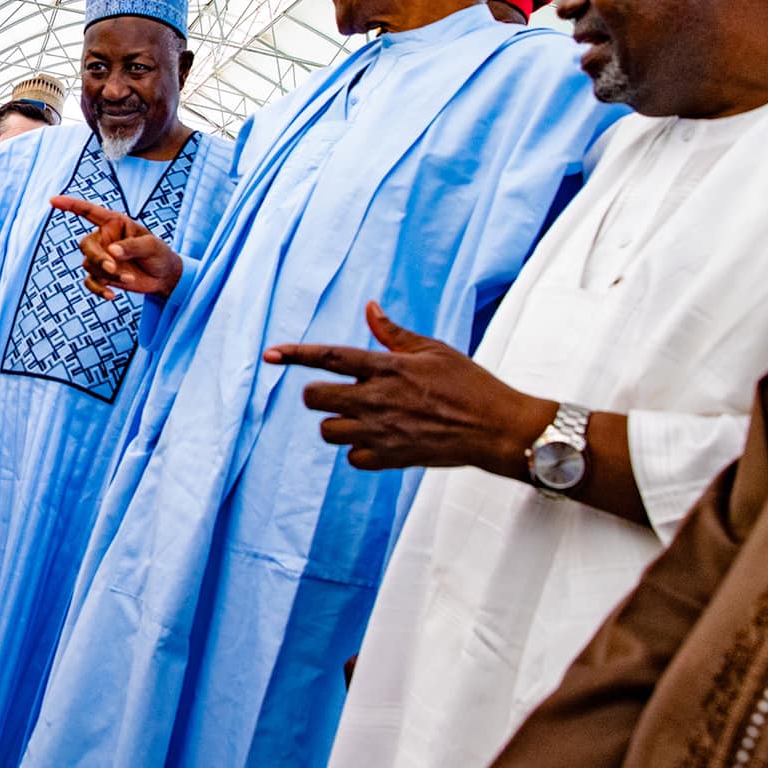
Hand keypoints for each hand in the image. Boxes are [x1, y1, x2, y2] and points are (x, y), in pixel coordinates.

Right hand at [50, 195, 182, 299]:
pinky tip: (112, 296)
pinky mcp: (102, 276)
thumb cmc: (159, 254)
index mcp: (114, 223)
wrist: (163, 277)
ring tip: (129, 278)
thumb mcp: (151, 246)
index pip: (89, 211)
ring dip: (107, 274)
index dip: (70, 205)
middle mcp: (104, 238)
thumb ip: (131, 246)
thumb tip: (111, 251)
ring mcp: (101, 257)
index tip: (52, 201)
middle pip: (86, 245)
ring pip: (90, 265)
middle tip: (112, 267)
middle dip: (97, 257)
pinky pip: (90, 282)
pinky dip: (98, 290)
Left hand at [264, 302, 554, 473]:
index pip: (329, 357)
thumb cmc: (469, 383)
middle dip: (318, 395)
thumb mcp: (433, 350)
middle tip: (339, 394)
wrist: (497, 428)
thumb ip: (393, 333)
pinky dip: (360, 451)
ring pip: (328, 430)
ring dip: (337, 424)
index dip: (295, 354)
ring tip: (362, 418)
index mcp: (387, 367)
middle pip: (315, 399)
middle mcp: (378, 399)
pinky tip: (380, 441)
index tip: (270, 354)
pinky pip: (353, 458)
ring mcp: (382, 432)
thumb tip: (370, 308)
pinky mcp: (391, 458)